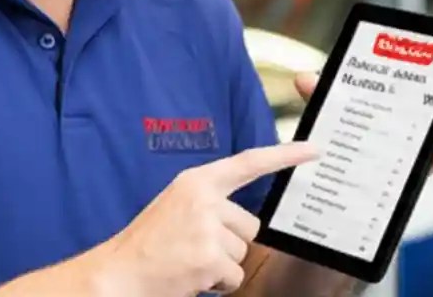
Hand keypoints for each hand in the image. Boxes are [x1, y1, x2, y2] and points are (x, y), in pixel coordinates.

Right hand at [90, 142, 317, 295]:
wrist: (118, 274)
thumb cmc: (147, 245)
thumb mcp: (176, 207)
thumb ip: (207, 204)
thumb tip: (243, 220)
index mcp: (196, 182)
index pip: (248, 163)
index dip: (283, 156)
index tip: (313, 150)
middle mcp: (204, 199)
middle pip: (250, 224)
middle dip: (231, 243)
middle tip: (196, 250)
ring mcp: (207, 228)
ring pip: (242, 252)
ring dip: (221, 266)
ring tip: (189, 264)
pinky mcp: (209, 258)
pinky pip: (234, 276)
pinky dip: (217, 285)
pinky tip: (191, 279)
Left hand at [293, 72, 432, 172]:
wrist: (327, 189)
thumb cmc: (337, 139)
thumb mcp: (329, 112)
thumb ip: (321, 96)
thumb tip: (305, 79)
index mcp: (401, 110)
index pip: (431, 93)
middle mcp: (412, 133)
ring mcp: (411, 157)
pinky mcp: (405, 180)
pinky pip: (426, 169)